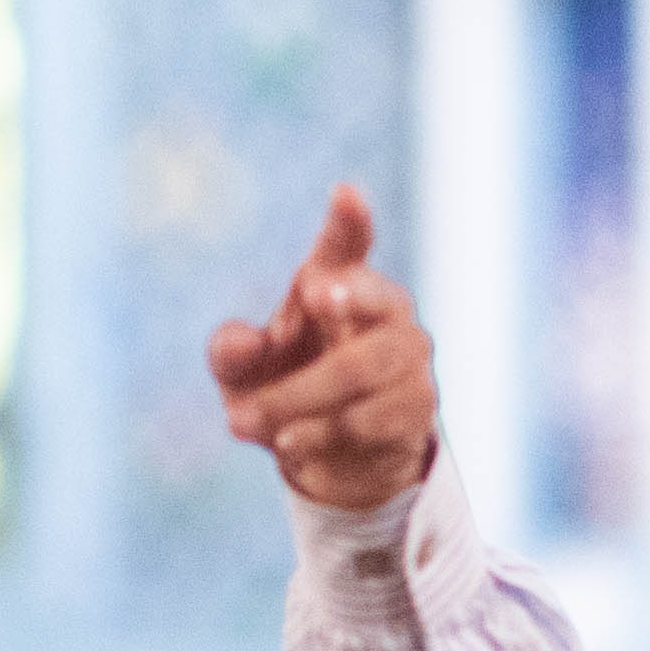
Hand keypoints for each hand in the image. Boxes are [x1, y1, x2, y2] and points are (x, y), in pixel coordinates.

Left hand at [209, 184, 439, 513]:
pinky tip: (291, 447)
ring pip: (360, 377)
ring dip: (297, 406)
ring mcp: (410, 359)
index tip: (344, 194)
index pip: (348, 244)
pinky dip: (324, 437)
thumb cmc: (280, 388)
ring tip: (248, 428)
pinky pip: (372, 423)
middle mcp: (386, 311)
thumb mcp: (241, 372)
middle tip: (248, 390)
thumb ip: (230, 352)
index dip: (348, 221)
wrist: (329, 456)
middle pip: (359, 316)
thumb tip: (236, 342)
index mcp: (337, 283)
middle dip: (304, 367)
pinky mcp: (418, 409)